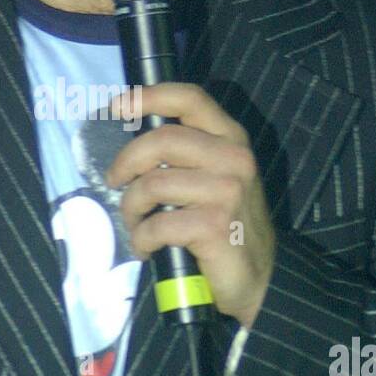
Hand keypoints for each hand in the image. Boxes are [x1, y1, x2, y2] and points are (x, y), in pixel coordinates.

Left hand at [104, 83, 275, 329]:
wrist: (260, 279)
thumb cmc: (228, 226)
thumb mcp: (217, 178)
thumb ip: (188, 154)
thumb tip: (135, 140)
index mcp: (231, 138)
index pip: (189, 99)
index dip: (148, 96)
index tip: (118, 105)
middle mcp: (233, 158)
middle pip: (161, 139)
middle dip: (126, 162)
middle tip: (115, 182)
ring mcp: (226, 191)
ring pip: (152, 184)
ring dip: (131, 208)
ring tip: (135, 224)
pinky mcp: (214, 226)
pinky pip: (157, 224)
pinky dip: (141, 238)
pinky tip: (147, 247)